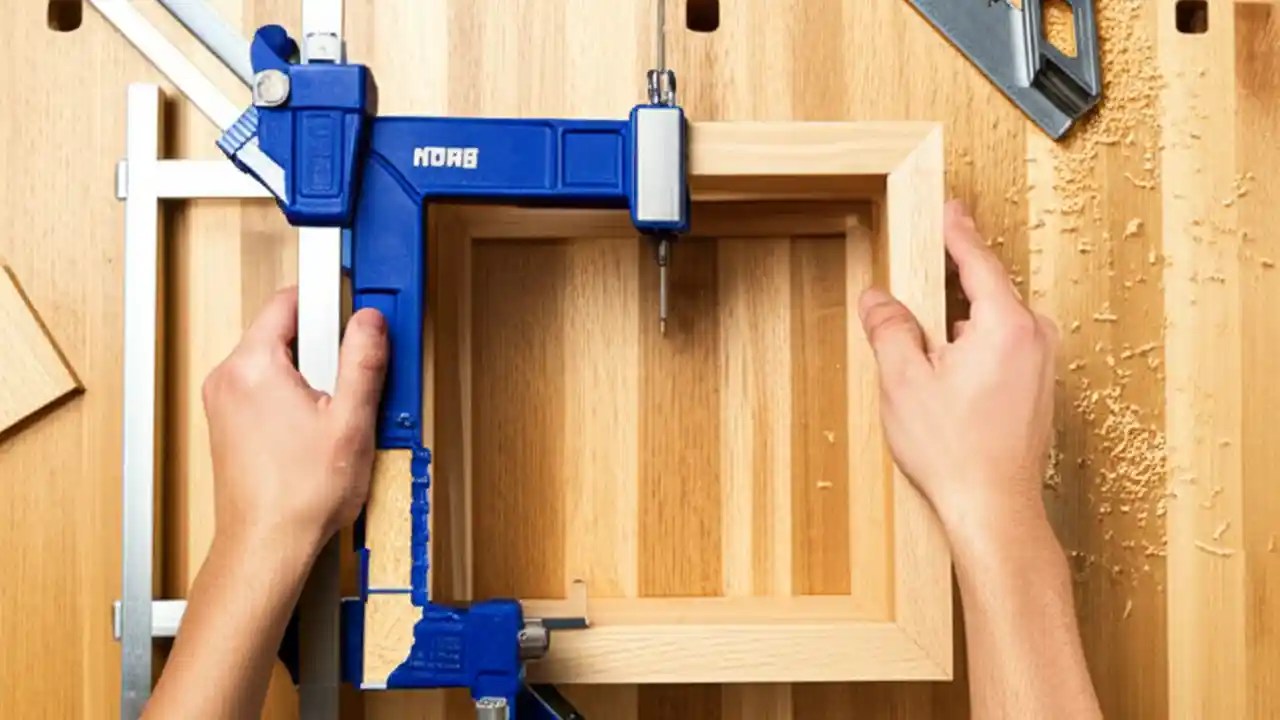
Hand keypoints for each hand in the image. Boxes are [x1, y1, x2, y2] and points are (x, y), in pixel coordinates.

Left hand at [202, 287, 388, 553]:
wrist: (268, 545)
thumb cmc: (301, 496)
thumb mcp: (350, 421)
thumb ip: (362, 361)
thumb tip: (369, 322)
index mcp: (253, 366)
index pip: (288, 301)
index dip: (328, 301)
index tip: (351, 311)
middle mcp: (228, 378)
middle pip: (283, 331)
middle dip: (323, 347)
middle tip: (348, 381)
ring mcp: (223, 402)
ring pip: (276, 362)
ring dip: (309, 375)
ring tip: (332, 415)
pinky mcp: (227, 423)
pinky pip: (265, 388)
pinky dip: (292, 397)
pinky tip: (314, 431)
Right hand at [857, 201, 1057, 536]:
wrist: (994, 508)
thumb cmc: (954, 450)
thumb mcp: (904, 381)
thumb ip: (890, 330)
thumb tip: (878, 300)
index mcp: (1006, 325)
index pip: (978, 262)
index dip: (958, 232)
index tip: (950, 209)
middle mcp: (1035, 337)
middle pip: (986, 292)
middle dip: (949, 287)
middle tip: (917, 280)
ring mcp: (1042, 365)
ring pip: (993, 324)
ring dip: (958, 327)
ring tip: (922, 349)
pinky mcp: (1039, 389)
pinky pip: (1003, 348)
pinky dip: (973, 349)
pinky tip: (945, 376)